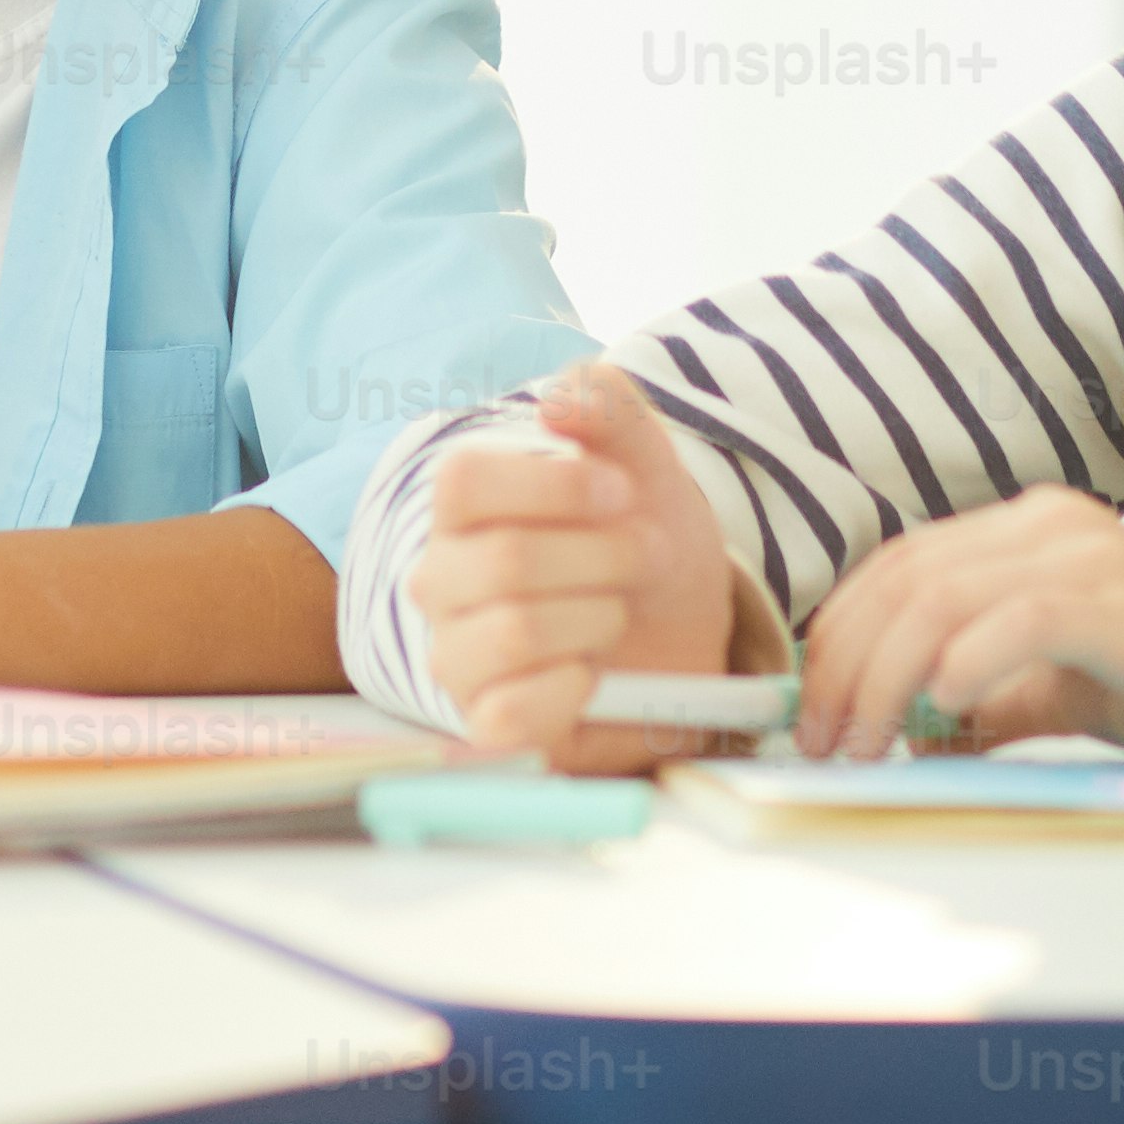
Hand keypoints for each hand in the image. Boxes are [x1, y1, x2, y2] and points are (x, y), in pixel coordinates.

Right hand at [415, 365, 767, 769]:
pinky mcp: (486, 724)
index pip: (462, 482)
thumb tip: (557, 400)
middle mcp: (441, 580)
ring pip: (514, 633)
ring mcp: (457, 656)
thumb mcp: (644, 460)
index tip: (621, 490)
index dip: (553, 485)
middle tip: (646, 555)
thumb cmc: (641, 536)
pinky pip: (511, 713)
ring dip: (598, 617)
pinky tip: (593, 673)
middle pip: (505, 559)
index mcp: (462, 509)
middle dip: (605, 555)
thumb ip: (606, 406)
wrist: (682, 628)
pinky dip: (573, 689)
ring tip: (618, 613)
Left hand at [795, 490, 1123, 770]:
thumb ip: (982, 698)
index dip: (839, 634)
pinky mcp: (1122, 605)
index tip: (809, 709)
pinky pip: (1023, 619)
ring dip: (885, 678)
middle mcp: (1049, 526)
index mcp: (1026, 531)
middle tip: (823, 741)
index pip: (900, 566)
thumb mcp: (1054, 691)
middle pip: (908, 581)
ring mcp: (1088, 556)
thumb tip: (906, 733)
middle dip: (846, 666)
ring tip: (866, 744)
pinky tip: (943, 708)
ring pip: (945, 599)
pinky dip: (969, 662)